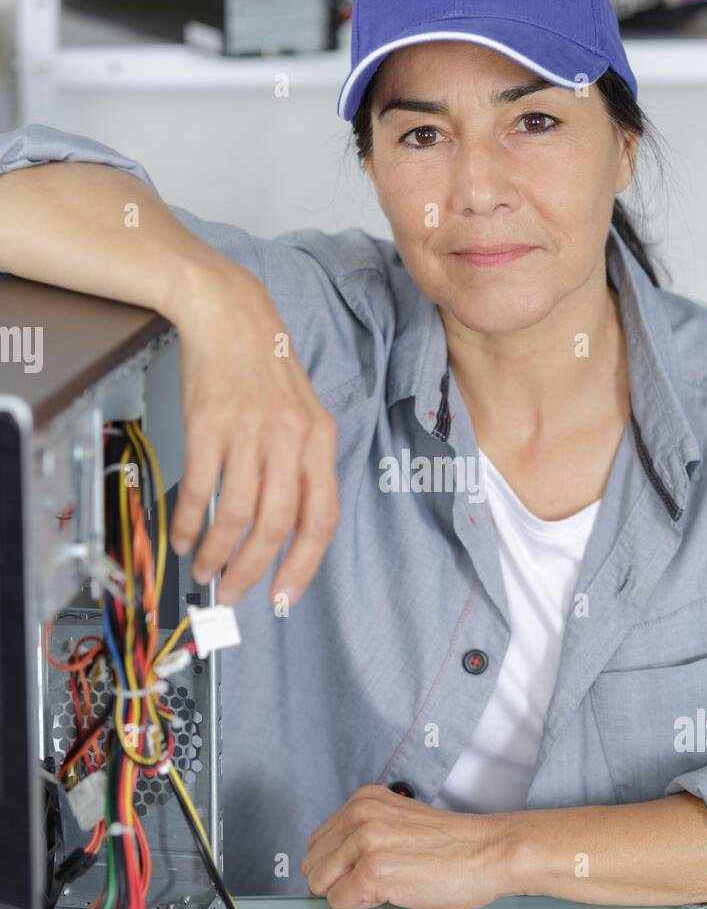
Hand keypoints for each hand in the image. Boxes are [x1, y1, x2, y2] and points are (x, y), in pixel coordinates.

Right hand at [169, 262, 338, 606]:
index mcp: (320, 439)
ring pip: (236, 514)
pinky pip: (198, 488)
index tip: (285, 595)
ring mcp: (248, 430)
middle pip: (276, 525)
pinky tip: (183, 536)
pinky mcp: (208, 424)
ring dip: (217, 553)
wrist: (229, 313)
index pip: (321, 518)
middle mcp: (290, 437)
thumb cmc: (264, 367)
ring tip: (205, 569)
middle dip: (253, 570)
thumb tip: (288, 531)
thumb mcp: (302, 415)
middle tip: (234, 592)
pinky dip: (188, 521)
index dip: (304, 565)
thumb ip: (302, 469)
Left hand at [302, 785, 517, 908]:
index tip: (360, 870)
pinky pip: (339, 902)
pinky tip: (391, 895)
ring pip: (319, 884)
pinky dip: (359, 907)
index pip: (318, 841)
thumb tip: (335, 862)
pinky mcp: (373, 872)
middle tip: (373, 884)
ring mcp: (365, 843)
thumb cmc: (454, 844)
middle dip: (336, 881)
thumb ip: (365, 831)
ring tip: (384, 888)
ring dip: (346, 894)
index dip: (337, 864)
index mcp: (364, 800)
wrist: (489, 851)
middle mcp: (359, 816)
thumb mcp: (398, 821)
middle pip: (313, 863)